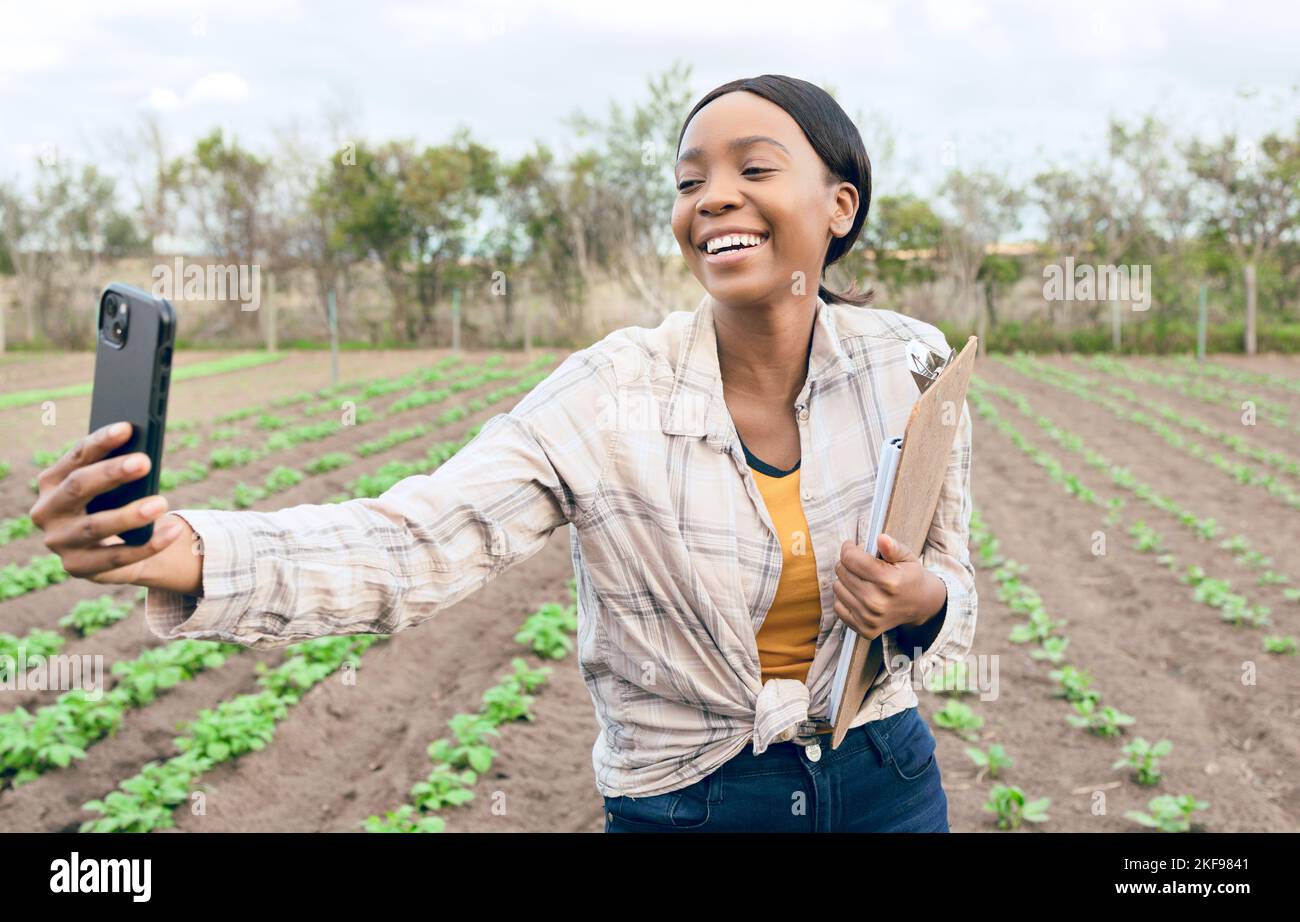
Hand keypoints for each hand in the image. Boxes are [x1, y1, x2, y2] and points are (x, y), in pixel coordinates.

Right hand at [30, 421, 191, 585]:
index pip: (75, 457)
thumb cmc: (112, 504)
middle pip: (78, 487)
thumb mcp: (112, 487)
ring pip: (96, 526)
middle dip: (112, 473)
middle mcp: (47, 511)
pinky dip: (149, 544)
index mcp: (51, 482)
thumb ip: (119, 471)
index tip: (126, 427)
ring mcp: (59, 542)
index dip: (100, 442)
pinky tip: (172, 531)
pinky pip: (117, 557)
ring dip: (130, 514)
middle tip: (144, 461)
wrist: (112, 549)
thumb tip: (143, 454)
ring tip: (161, 502)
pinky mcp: (78, 567)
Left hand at [832, 533, 946, 640]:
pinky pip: (838, 607)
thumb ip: (893, 547)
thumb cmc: (910, 577)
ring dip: (845, 580)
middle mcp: (878, 602)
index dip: (849, 548)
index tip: (853, 546)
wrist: (921, 605)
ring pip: (837, 587)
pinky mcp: (865, 629)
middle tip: (860, 563)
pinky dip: (845, 597)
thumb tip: (881, 538)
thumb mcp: (907, 557)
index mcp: (889, 581)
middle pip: (842, 572)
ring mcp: (870, 618)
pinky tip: (858, 594)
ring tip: (861, 579)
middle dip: (847, 563)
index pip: (851, 559)